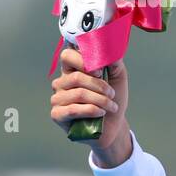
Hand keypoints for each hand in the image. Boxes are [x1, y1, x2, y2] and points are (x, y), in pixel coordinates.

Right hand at [50, 47, 132, 166]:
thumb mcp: (117, 78)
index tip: (100, 71)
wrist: (114, 125)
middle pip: (76, 77)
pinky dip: (92, 111)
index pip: (67, 55)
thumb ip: (113, 62)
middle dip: (100, 86)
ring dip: (101, 101)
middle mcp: (61, 83)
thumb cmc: (113, 99)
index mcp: (72, 70)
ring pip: (79, 94)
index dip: (84, 61)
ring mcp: (57, 99)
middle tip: (111, 94)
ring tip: (112, 106)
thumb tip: (110, 50)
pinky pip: (73, 110)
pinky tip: (101, 113)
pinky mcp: (57, 115)